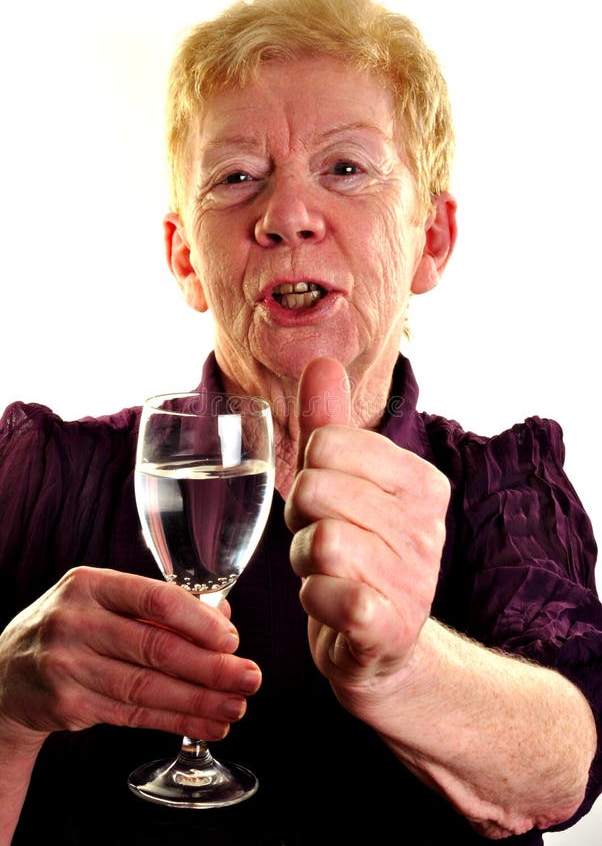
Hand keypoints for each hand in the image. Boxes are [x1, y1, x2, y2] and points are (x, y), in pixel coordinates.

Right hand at [0, 566, 260, 747]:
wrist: (7, 671)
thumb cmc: (73, 627)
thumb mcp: (104, 601)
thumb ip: (160, 606)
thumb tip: (223, 618)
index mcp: (90, 584)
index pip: (155, 599)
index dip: (199, 622)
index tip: (232, 640)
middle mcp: (75, 622)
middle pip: (155, 648)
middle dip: (211, 667)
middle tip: (250, 677)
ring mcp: (67, 666)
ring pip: (147, 687)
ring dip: (200, 700)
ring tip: (237, 705)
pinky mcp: (67, 705)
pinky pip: (133, 714)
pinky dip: (176, 720)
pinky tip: (206, 722)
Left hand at [285, 357, 449, 723]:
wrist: (385, 649)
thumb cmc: (359, 555)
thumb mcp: (346, 486)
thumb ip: (332, 424)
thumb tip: (322, 360)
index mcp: (421, 482)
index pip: (328, 442)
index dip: (309, 473)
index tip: (329, 504)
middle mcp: (427, 527)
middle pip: (315, 488)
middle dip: (300, 519)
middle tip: (321, 542)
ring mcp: (414, 580)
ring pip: (316, 541)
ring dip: (303, 562)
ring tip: (325, 574)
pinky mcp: (389, 628)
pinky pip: (328, 593)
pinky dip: (314, 599)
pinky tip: (331, 605)